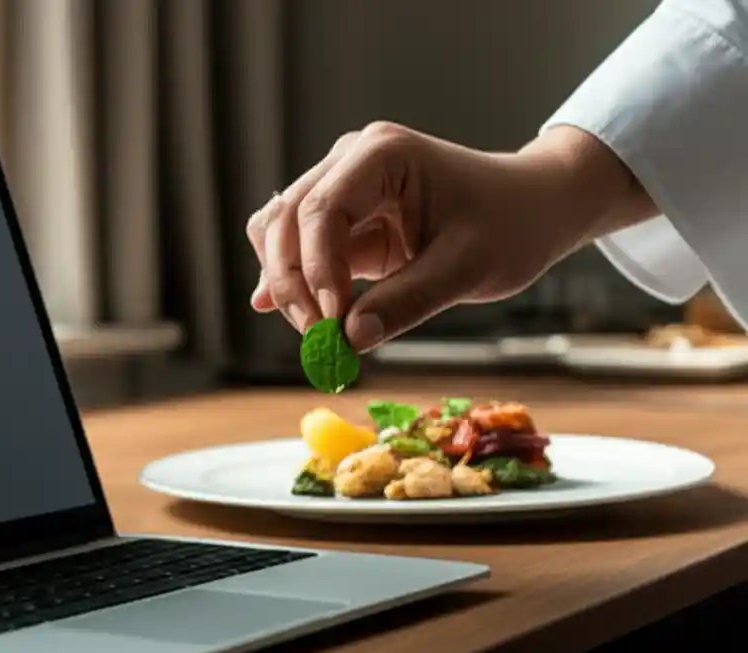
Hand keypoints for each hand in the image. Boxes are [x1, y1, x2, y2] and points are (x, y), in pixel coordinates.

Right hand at [245, 122, 655, 349]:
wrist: (532, 208)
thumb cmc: (510, 225)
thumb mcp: (466, 268)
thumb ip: (406, 302)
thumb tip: (349, 340)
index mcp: (383, 155)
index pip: (322, 210)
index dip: (317, 269)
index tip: (333, 323)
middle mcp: (350, 161)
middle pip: (286, 219)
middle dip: (292, 281)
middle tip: (317, 338)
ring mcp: (341, 186)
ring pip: (278, 230)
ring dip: (285, 280)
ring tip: (314, 330)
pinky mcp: (342, 218)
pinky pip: (296, 246)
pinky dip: (289, 278)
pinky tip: (277, 310)